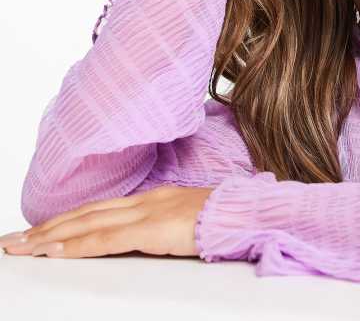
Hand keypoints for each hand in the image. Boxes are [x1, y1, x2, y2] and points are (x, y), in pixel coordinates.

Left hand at [0, 184, 213, 257]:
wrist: (245, 213)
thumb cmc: (221, 220)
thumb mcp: (184, 220)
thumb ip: (160, 225)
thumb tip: (142, 237)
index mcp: (150, 200)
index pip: (98, 209)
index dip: (66, 219)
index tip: (39, 230)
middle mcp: (143, 201)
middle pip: (84, 214)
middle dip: (45, 228)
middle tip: (13, 241)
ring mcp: (146, 212)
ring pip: (87, 224)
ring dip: (49, 237)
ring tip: (21, 247)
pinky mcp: (152, 228)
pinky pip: (106, 238)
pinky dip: (76, 244)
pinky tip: (54, 250)